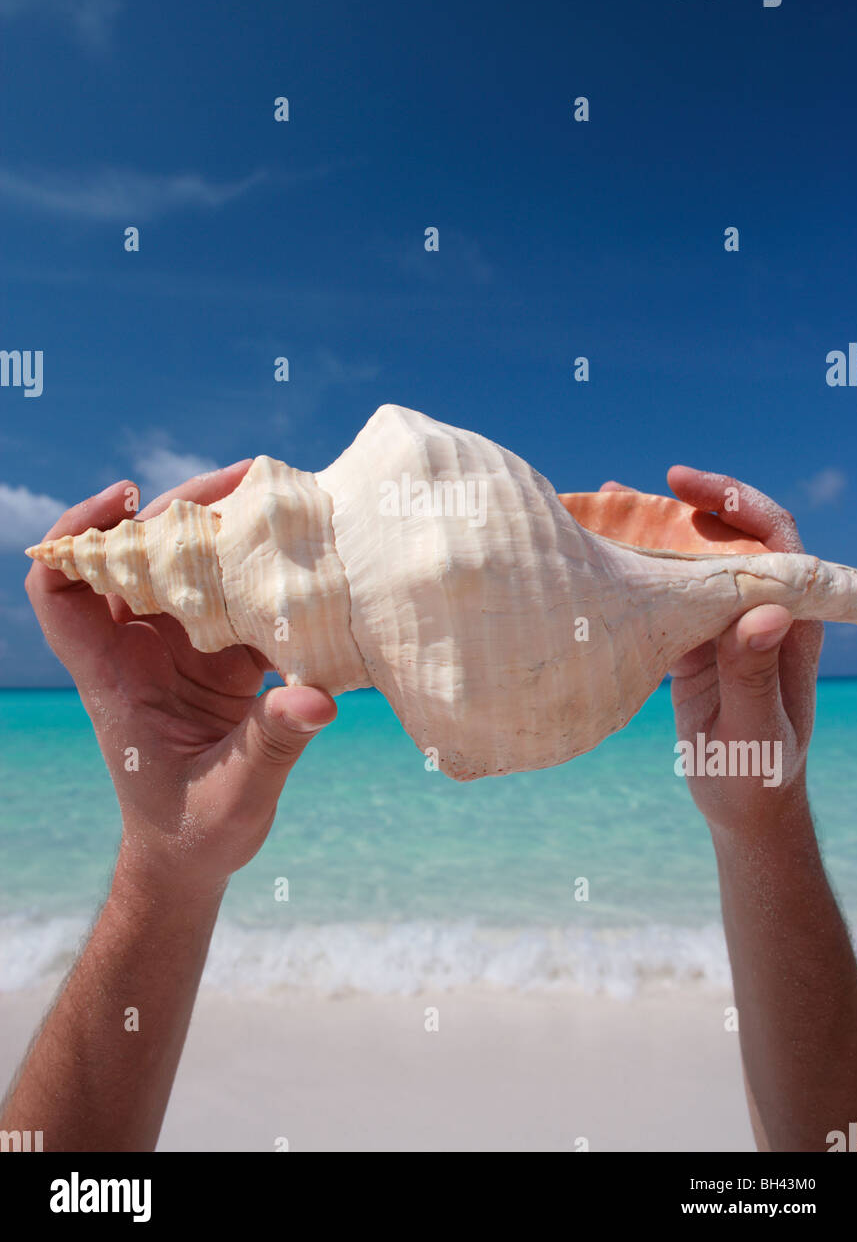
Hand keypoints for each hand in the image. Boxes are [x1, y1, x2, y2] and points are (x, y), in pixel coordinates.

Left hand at [25, 465, 335, 895]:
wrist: (194, 857)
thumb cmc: (192, 833)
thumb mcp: (231, 796)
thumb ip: (270, 747)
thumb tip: (315, 699)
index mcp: (115, 675)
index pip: (60, 590)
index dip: (79, 533)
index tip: (128, 499)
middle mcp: (138, 650)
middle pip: (134, 556)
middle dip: (179, 511)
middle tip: (242, 480)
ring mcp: (178, 649)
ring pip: (186, 568)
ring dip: (226, 534)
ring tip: (281, 503)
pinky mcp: (219, 657)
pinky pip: (234, 597)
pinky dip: (263, 575)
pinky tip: (305, 558)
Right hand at [600, 467, 822, 836]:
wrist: (743, 809)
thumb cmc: (759, 778)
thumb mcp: (756, 730)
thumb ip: (757, 675)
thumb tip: (768, 613)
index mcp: (788, 624)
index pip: (776, 542)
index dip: (737, 505)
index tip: (688, 486)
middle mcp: (759, 612)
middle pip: (730, 537)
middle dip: (689, 505)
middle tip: (635, 486)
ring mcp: (724, 625)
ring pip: (695, 561)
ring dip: (657, 531)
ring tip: (606, 502)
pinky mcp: (693, 643)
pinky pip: (668, 594)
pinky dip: (637, 570)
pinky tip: (600, 552)